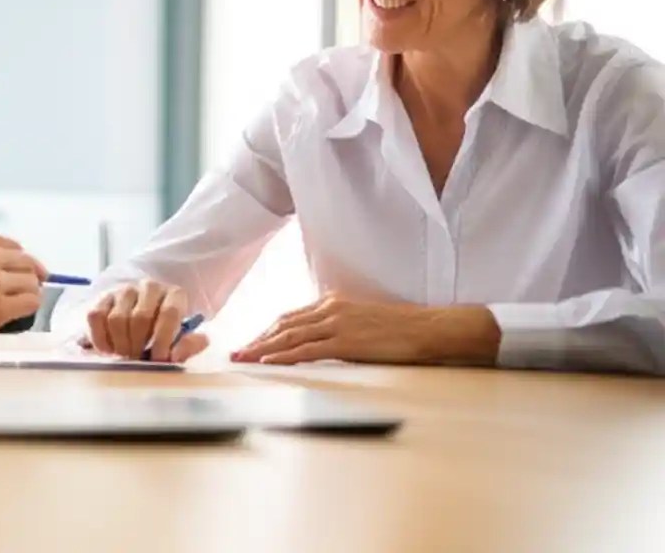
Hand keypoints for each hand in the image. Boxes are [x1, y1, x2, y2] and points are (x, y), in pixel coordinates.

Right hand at [84, 280, 208, 361]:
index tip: (159, 359)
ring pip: (117, 318)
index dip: (163, 339)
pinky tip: (110, 350)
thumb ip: (187, 347)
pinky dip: (101, 339)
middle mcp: (149, 287)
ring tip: (126, 355)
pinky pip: (96, 317)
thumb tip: (176, 354)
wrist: (144, 320)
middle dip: (139, 345)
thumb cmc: (166, 332)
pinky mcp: (103, 297)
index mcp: (174, 294)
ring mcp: (124, 290)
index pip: (169, 313)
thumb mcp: (183, 339)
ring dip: (120, 344)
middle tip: (139, 360)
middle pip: (140, 318)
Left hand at [231, 293, 500, 365]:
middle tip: (236, 354)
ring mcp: (336, 324)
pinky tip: (267, 362)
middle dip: (257, 340)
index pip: (290, 318)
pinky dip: (283, 356)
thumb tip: (320, 341)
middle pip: (282, 325)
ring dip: (262, 349)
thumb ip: (338, 326)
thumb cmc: (400, 329)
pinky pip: (306, 349)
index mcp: (332, 303)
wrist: (428, 328)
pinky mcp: (345, 341)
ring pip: (288, 336)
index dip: (266, 331)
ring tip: (243, 359)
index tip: (250, 344)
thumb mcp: (362, 320)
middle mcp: (329, 309)